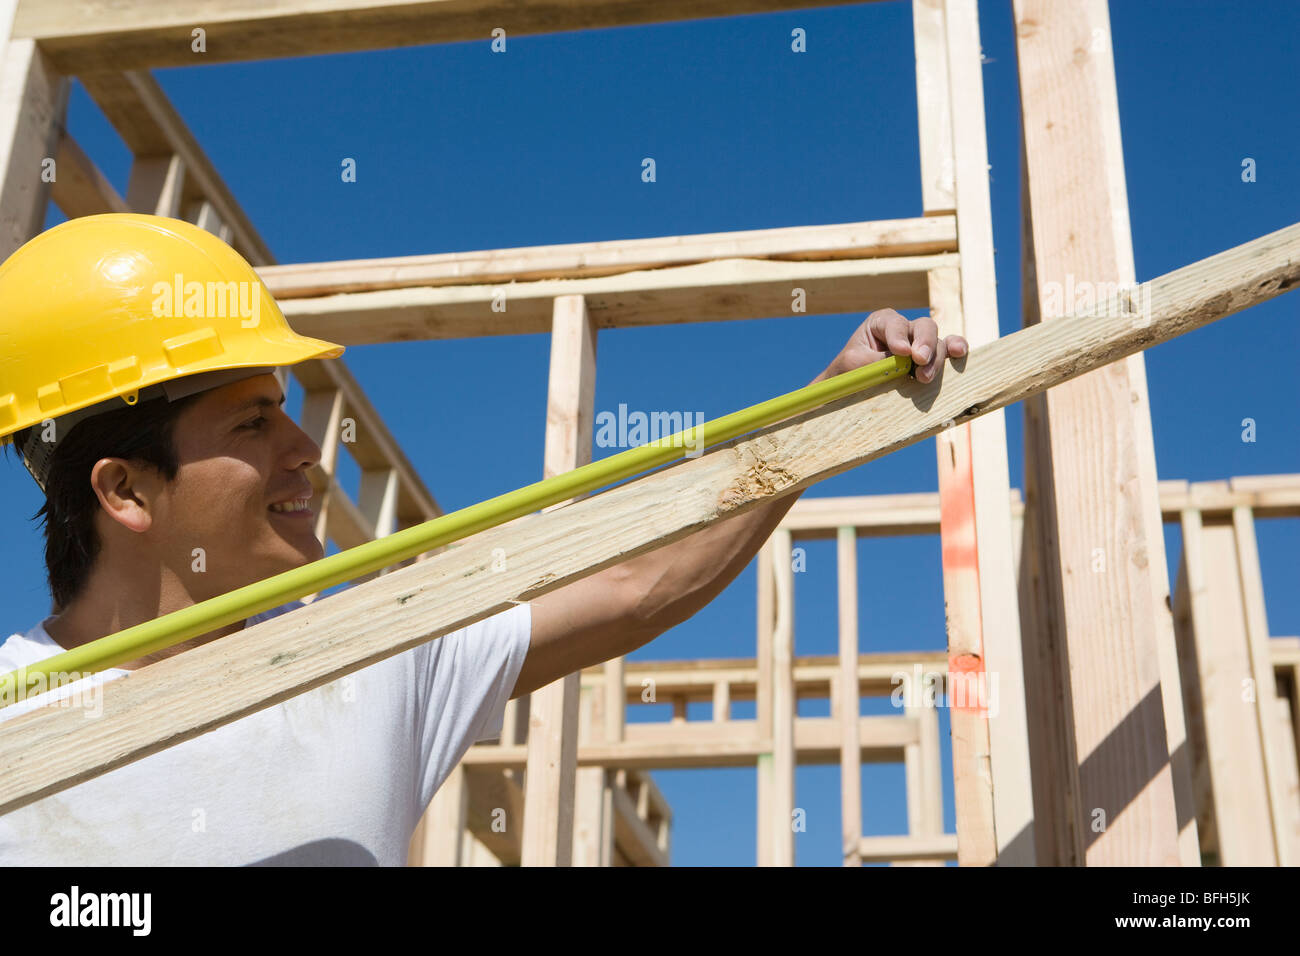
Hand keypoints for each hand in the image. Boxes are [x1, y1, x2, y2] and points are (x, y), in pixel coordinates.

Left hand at [823, 308, 967, 383]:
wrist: (850, 387)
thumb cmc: (848, 370)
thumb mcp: (853, 363)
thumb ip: (875, 360)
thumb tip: (901, 364)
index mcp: (882, 322)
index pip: (894, 324)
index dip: (899, 336)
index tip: (901, 351)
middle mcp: (905, 329)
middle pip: (924, 328)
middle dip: (924, 343)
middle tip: (919, 359)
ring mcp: (920, 344)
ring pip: (937, 343)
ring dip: (935, 360)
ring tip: (923, 377)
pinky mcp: (930, 359)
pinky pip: (947, 350)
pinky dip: (955, 349)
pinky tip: (960, 353)